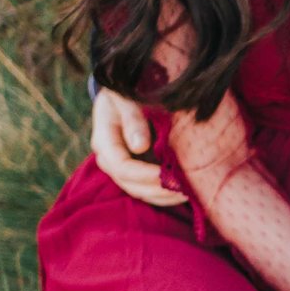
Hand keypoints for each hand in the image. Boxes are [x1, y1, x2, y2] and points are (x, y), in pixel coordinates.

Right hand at [90, 87, 185, 207]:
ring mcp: (119, 169)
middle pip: (130, 184)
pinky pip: (145, 189)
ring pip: (138, 191)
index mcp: (103, 142)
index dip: (144, 174)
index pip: (121, 167)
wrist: (118, 97)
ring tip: (186, 194)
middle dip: (156, 190)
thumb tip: (140, 146)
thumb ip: (132, 120)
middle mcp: (108, 160)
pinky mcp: (133, 172)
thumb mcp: (124, 99)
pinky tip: (182, 194)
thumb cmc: (123, 94)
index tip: (166, 173)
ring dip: (162, 196)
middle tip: (182, 190)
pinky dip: (162, 195)